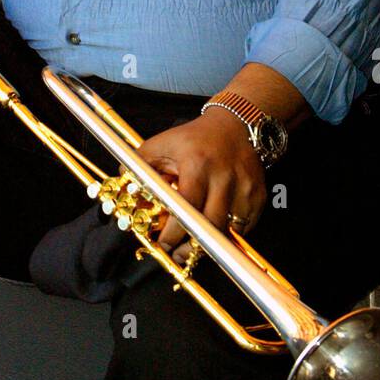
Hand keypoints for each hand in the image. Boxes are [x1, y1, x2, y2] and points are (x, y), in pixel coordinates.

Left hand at [136, 111, 267, 265]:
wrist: (235, 125)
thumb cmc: (194, 138)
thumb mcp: (163, 143)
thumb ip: (139, 163)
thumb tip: (121, 186)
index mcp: (197, 164)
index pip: (185, 208)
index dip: (173, 232)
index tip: (161, 244)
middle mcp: (223, 177)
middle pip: (208, 226)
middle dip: (190, 246)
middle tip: (176, 254)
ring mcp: (244, 187)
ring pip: (227, 231)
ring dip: (209, 244)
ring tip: (192, 247)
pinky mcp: (258, 195)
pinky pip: (243, 227)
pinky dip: (228, 234)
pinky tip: (215, 230)